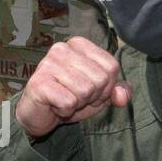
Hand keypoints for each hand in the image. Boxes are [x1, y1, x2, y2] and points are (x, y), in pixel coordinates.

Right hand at [16, 37, 131, 138]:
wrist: (39, 115)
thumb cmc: (69, 99)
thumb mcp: (99, 95)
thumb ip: (117, 92)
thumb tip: (123, 97)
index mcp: (79, 44)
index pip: (111, 67)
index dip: (106, 87)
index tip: (89, 91)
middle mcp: (62, 49)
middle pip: (99, 79)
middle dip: (92, 97)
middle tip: (74, 97)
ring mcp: (48, 64)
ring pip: (85, 91)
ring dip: (78, 104)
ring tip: (64, 100)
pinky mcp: (39, 82)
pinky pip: (68, 102)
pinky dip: (65, 111)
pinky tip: (54, 106)